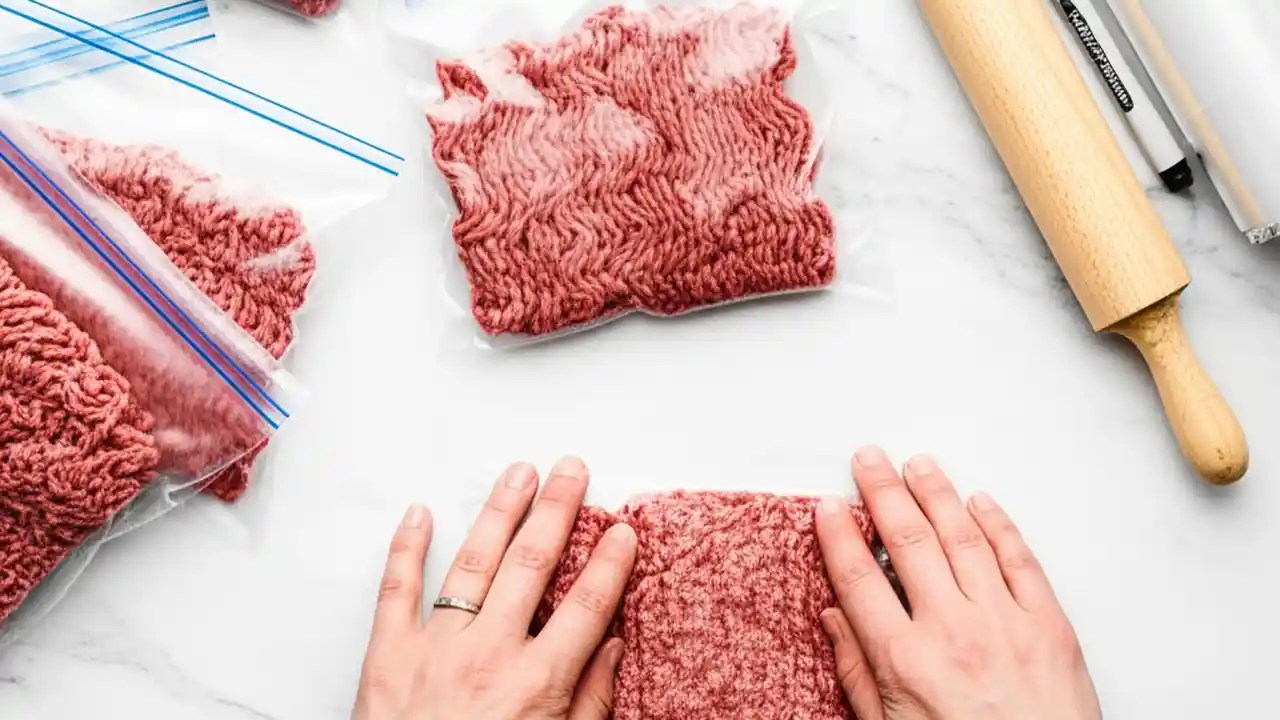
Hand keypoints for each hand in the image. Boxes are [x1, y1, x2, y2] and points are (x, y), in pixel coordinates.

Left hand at [353, 458, 636, 719]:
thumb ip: (588, 701)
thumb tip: (613, 647)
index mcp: (537, 684)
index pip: (586, 606)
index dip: (609, 563)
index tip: (623, 530)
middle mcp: (488, 655)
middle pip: (532, 566)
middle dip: (556, 510)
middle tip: (571, 470)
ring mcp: (435, 649)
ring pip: (473, 563)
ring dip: (499, 512)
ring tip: (518, 473)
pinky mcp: (387, 655)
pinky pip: (396, 590)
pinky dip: (406, 548)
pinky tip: (421, 513)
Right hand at [815, 447, 1100, 719]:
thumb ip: (858, 671)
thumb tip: (834, 617)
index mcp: (904, 661)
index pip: (859, 577)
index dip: (839, 535)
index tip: (827, 507)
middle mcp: (953, 632)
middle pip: (909, 541)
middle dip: (884, 491)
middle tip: (869, 458)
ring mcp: (1005, 624)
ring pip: (964, 537)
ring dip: (937, 493)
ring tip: (918, 464)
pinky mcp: (1051, 627)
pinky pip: (1021, 560)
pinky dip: (999, 524)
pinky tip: (980, 501)